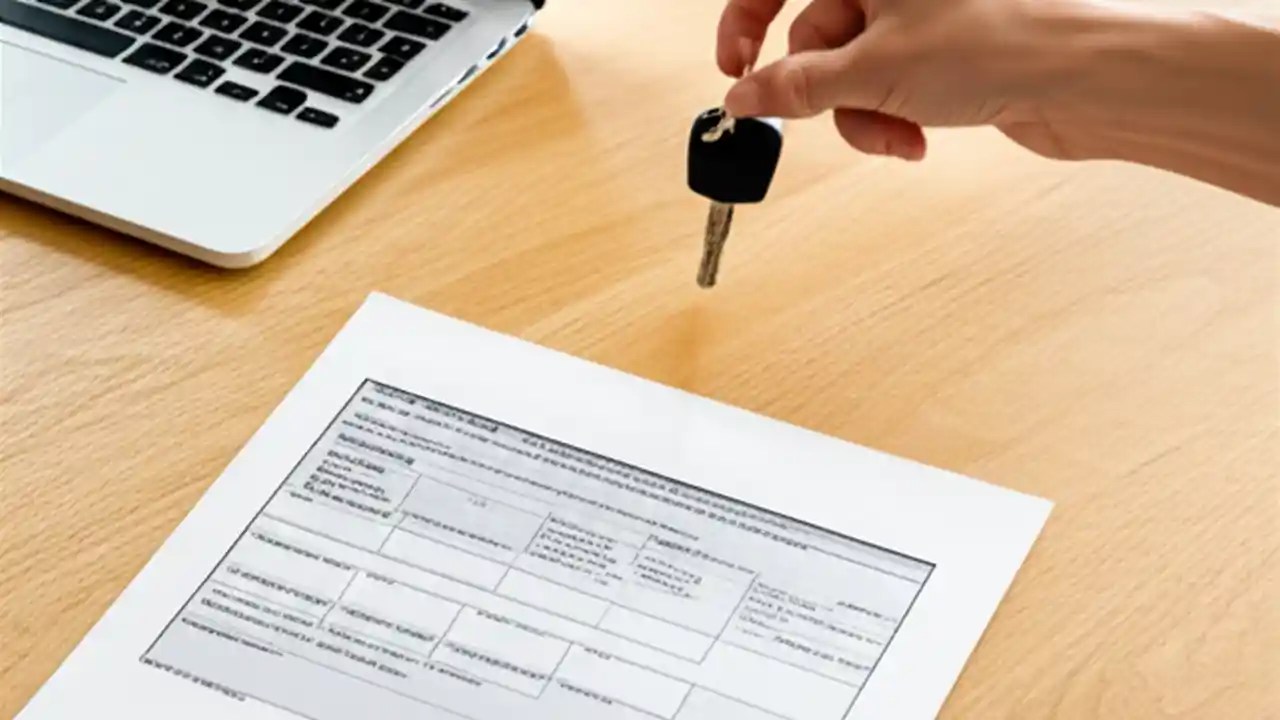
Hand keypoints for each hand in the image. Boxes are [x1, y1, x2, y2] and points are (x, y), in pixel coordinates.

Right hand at [715, 0, 1103, 160]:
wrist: (1089, 79)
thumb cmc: (1001, 42)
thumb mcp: (873, 71)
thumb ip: (794, 85)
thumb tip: (743, 97)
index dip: (744, 22)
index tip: (736, 70)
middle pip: (817, 35)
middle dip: (827, 91)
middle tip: (844, 114)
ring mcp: (920, 17)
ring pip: (852, 71)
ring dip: (863, 115)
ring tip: (898, 133)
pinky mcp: (942, 54)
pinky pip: (887, 88)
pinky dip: (893, 117)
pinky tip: (919, 136)